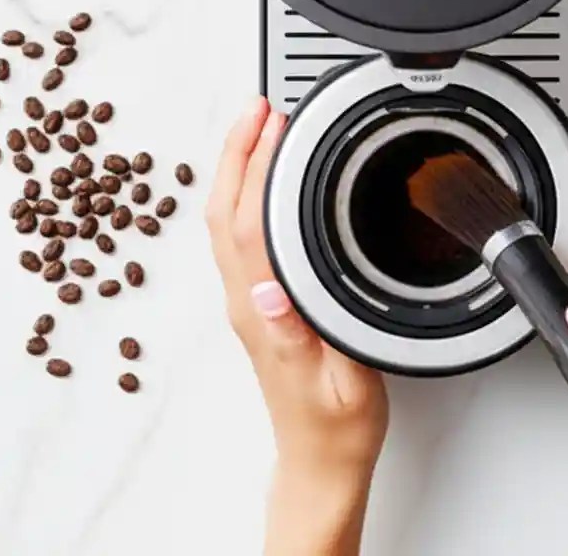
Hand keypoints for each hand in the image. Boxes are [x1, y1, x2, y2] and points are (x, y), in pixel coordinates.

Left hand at [207, 97, 388, 554]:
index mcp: (265, 315)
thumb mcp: (343, 382)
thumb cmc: (336, 425)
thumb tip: (270, 290)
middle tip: (259, 108)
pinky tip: (265, 180)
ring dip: (237, 168)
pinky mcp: (257, 306)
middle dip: (237, 151)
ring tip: (260, 129)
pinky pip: (238, 236)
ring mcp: (248, 303)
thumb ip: (306, 336)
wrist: (321, 459)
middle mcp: (248, 303)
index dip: (258, 168)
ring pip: (225, 221)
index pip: (249, 225)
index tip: (275, 126)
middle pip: (224, 212)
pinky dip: (245, 194)